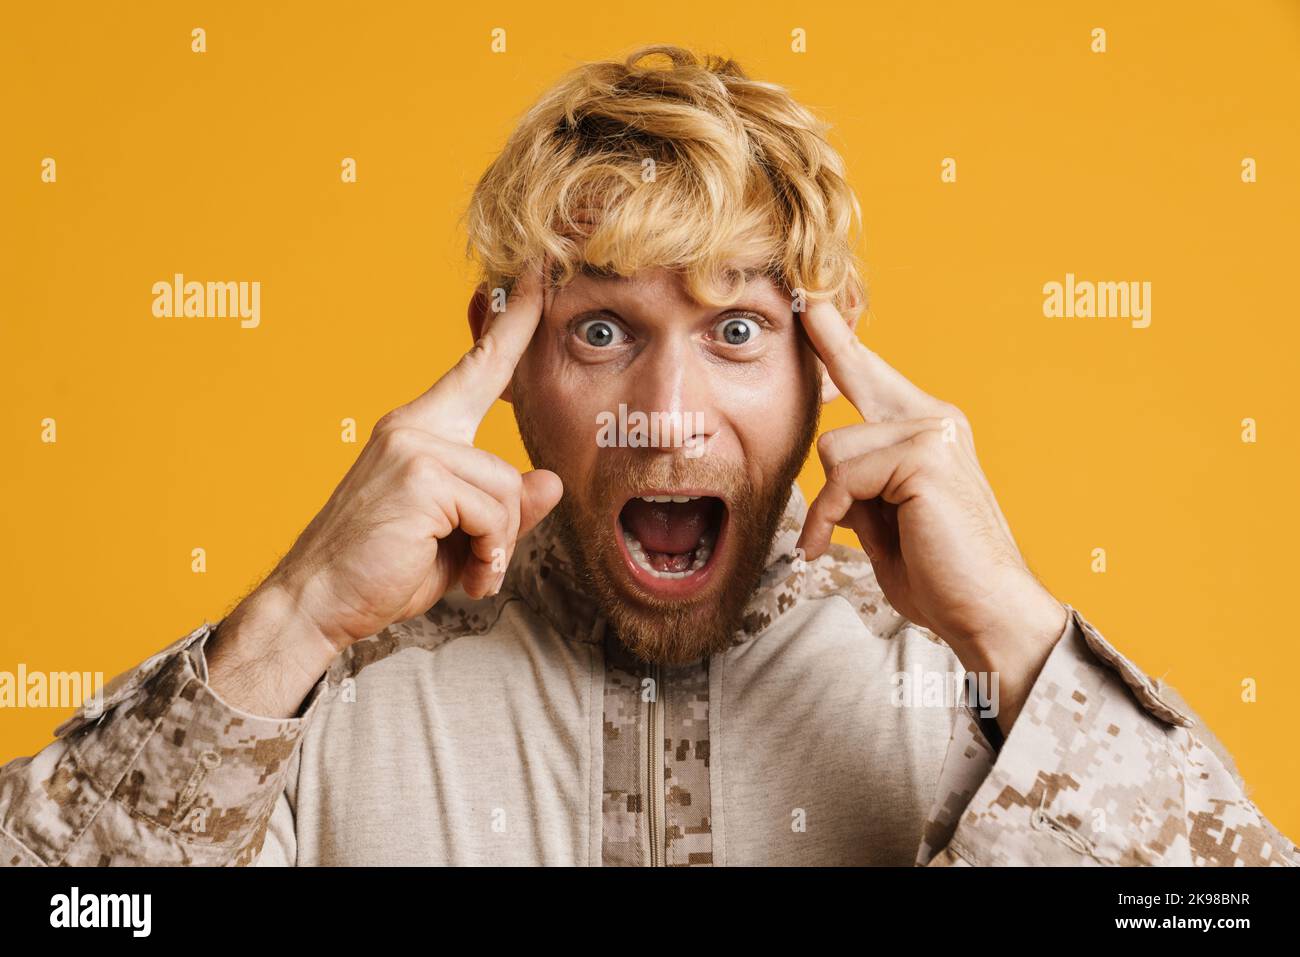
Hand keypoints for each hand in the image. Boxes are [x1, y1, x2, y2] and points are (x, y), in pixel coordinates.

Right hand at [212, 266, 561, 713]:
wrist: (315, 604)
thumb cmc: (380, 571)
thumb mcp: (456, 538)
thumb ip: (503, 509)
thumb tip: (550, 482)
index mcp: (422, 430)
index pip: (479, 365)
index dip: (514, 321)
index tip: (539, 273)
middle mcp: (416, 426)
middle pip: (507, 463)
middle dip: (502, 527)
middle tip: (480, 565)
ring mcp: (416, 445)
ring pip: (506, 491)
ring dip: (494, 547)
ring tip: (464, 572)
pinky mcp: (421, 473)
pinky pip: (494, 512)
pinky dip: (488, 554)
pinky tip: (463, 577)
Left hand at [794, 298, 1066, 712]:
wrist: (988, 614)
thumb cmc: (939, 577)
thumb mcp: (884, 524)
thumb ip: (860, 487)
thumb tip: (831, 469)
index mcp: (929, 432)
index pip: (874, 377)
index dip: (843, 342)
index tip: (817, 302)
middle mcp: (936, 421)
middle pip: (855, 379)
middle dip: (830, 341)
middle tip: (804, 299)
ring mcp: (934, 433)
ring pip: (836, 447)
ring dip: (828, 501)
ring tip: (836, 539)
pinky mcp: (925, 456)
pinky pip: (844, 477)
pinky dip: (830, 516)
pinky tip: (830, 545)